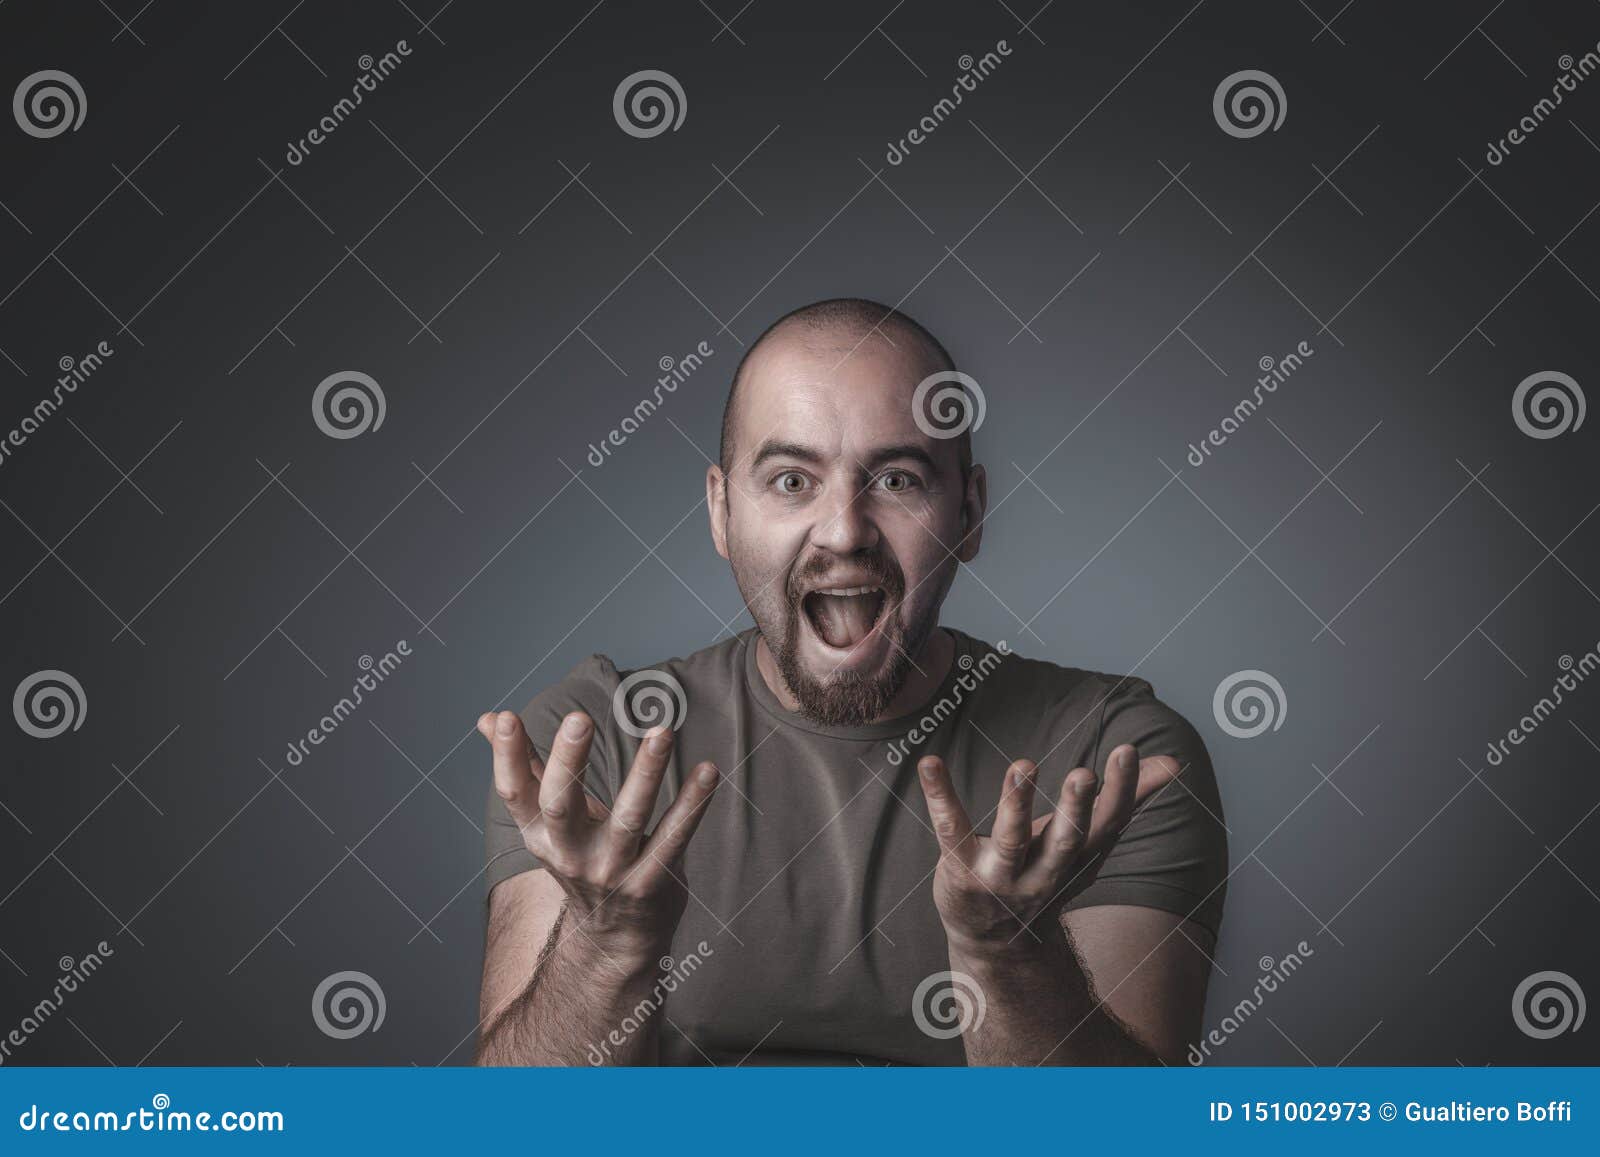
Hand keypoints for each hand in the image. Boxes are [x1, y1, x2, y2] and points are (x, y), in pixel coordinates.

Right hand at [477, 709, 718, 958]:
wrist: (614, 940)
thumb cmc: (583, 859)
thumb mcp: (549, 821)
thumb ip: (527, 767)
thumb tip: (486, 717)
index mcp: (540, 834)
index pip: (515, 793)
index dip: (507, 757)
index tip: (506, 717)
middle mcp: (570, 854)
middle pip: (561, 805)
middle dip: (569, 761)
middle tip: (579, 718)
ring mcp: (611, 871)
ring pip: (629, 818)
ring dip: (646, 772)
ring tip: (662, 732)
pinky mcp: (651, 883)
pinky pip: (673, 838)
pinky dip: (693, 804)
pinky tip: (709, 771)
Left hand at [915, 745, 1178, 951]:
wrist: (995, 941)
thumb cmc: (1045, 869)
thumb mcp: (1086, 839)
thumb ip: (1127, 798)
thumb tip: (1174, 762)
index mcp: (1079, 857)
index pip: (1107, 824)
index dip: (1120, 790)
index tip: (1126, 750)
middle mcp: (1046, 871)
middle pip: (1065, 841)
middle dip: (1075, 809)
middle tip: (1084, 773)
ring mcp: (1003, 875)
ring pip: (1011, 839)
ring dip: (1015, 803)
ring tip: (1023, 765)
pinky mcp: (962, 870)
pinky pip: (951, 830)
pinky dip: (940, 795)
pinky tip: (928, 762)